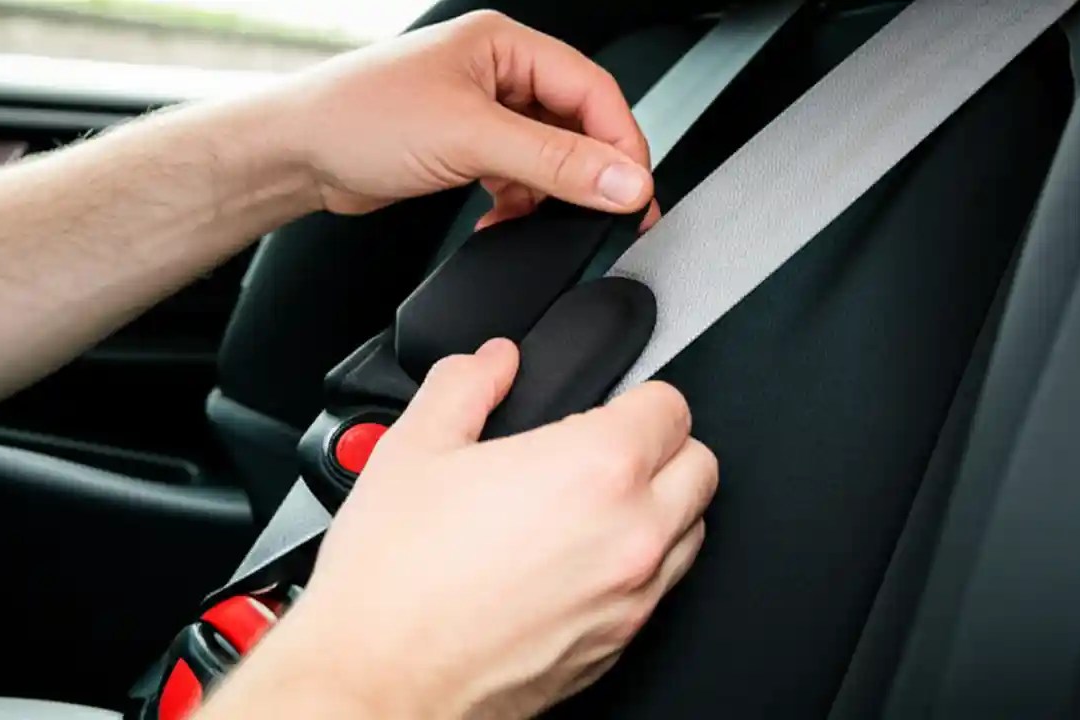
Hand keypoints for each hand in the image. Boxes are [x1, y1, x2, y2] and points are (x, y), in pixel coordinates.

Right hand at [203, 339, 716, 717]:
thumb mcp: (414, 448)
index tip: (609, 405)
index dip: (637, 396)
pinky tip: (575, 564)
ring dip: (659, 509)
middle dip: (661, 448)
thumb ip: (465, 385)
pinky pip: (659, 592)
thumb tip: (492, 363)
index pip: (671, 406)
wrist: (379, 679)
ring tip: (591, 507)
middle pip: (700, 466)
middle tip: (603, 450)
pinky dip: (637, 569)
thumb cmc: (395, 579)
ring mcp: (630, 598)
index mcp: (594, 469)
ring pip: (691, 532)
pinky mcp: (616, 647)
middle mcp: (631, 535)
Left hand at [284, 11, 660, 228]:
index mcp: (506, 45)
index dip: (621, 143)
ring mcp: (479, 112)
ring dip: (550, 192)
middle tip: (609, 215)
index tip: (635, 192)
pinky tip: (506, 219)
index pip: (593, 90)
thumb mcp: (471, 138)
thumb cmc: (358, 119)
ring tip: (546, 221)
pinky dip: (520, 202)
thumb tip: (622, 180)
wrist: (295, 155)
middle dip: (589, 172)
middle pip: (574, 124)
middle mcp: (497, 73)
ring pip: (546, 155)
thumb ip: (554, 162)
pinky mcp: (462, 148)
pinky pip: (516, 175)